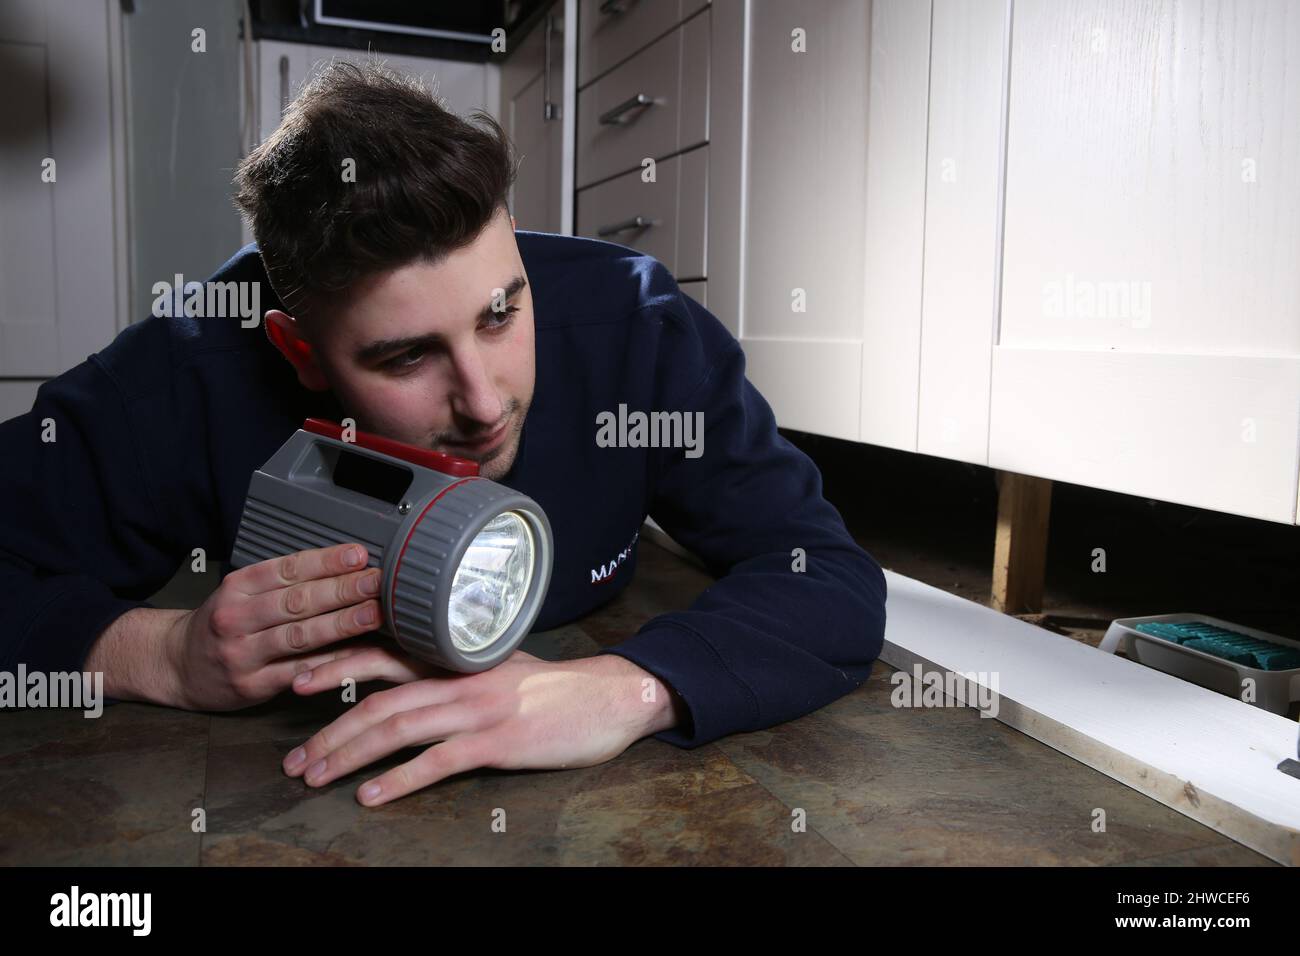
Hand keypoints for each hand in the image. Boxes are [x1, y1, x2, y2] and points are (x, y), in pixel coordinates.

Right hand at [162, 542, 384, 710]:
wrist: (176, 665)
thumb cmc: (223, 623)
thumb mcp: (242, 592)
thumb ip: (286, 581)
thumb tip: (347, 567)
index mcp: (238, 586)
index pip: (288, 569)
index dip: (326, 561)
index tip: (360, 555)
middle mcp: (237, 616)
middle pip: (297, 601)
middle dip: (342, 590)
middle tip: (378, 582)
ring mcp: (242, 653)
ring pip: (299, 636)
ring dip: (342, 624)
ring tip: (374, 614)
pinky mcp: (251, 685)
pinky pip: (298, 671)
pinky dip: (330, 663)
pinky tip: (357, 655)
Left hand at [281, 647, 677, 804]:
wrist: (610, 696)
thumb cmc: (555, 688)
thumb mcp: (501, 666)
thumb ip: (458, 671)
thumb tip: (415, 682)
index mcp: (457, 658)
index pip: (384, 654)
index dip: (337, 665)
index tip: (298, 680)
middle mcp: (459, 678)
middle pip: (378, 699)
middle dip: (328, 729)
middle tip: (294, 759)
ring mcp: (478, 708)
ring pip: (397, 728)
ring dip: (348, 755)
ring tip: (315, 777)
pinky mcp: (499, 740)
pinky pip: (438, 760)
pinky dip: (399, 779)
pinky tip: (371, 795)